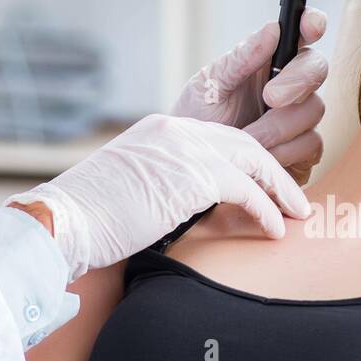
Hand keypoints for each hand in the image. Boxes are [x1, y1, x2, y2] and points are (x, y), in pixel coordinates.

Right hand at [9, 114, 310, 281]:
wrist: (62, 222)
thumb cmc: (87, 219)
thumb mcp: (129, 188)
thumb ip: (162, 185)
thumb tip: (185, 209)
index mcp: (159, 130)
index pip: (217, 138)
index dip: (248, 162)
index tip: (265, 186)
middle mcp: (174, 131)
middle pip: (243, 141)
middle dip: (274, 170)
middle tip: (295, 198)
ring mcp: (184, 150)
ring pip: (253, 159)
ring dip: (281, 188)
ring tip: (298, 213)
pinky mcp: (192, 177)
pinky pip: (246, 189)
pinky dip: (267, 209)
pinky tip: (276, 230)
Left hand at [171, 12, 328, 184]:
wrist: (196, 166)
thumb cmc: (199, 118)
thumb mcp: (209, 85)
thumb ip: (240, 58)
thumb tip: (272, 29)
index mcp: (268, 58)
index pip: (299, 30)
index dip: (312, 23)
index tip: (310, 27)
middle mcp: (290, 83)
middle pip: (317, 68)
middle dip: (297, 82)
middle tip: (269, 98)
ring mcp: (300, 116)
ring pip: (314, 110)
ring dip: (278, 126)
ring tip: (246, 136)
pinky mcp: (304, 149)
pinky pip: (311, 145)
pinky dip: (283, 152)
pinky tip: (260, 155)